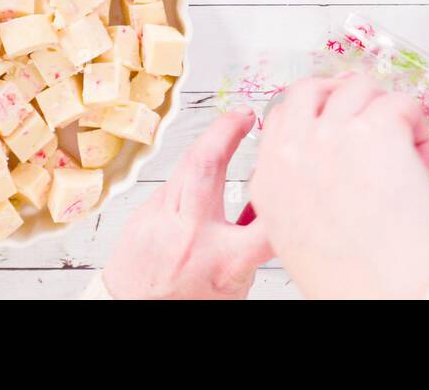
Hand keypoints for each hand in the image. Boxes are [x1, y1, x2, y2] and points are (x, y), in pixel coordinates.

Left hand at [102, 108, 271, 298]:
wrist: (134, 313)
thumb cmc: (189, 302)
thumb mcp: (236, 283)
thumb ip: (251, 241)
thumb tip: (269, 200)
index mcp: (225, 261)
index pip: (268, 220)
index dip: (285, 190)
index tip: (293, 166)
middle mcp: (191, 238)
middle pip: (206, 166)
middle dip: (226, 130)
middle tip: (243, 115)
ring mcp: (161, 223)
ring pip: (185, 165)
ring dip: (209, 141)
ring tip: (228, 128)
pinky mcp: (142, 215)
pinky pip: (171, 182)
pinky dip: (191, 173)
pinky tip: (201, 170)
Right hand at [248, 76, 428, 298]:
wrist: (385, 290)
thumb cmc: (352, 277)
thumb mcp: (292, 235)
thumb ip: (295, 191)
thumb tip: (321, 169)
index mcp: (271, 177)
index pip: (280, 116)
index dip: (312, 111)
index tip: (334, 118)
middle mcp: (295, 149)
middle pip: (310, 88)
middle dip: (340, 93)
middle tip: (368, 107)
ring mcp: (333, 134)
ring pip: (357, 86)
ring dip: (383, 107)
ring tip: (403, 138)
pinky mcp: (376, 128)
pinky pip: (400, 101)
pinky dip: (417, 121)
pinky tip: (421, 147)